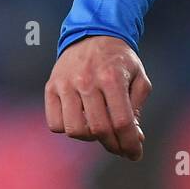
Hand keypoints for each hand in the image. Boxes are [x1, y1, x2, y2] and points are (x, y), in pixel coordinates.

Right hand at [45, 36, 149, 160]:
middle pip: (99, 129)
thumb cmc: (120, 59)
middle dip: (113, 145)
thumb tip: (133, 137)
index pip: (121, 121)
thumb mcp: (139, 77)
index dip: (129, 143)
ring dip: (91, 138)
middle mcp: (87, 81)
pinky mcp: (51, 88)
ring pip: (75, 129)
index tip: (135, 154)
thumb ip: (137, 106)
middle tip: (121, 148)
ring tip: (101, 131)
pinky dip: (69, 129)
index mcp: (112, 77)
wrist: (93, 34)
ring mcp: (65, 85)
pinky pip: (55, 123)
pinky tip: (82, 121)